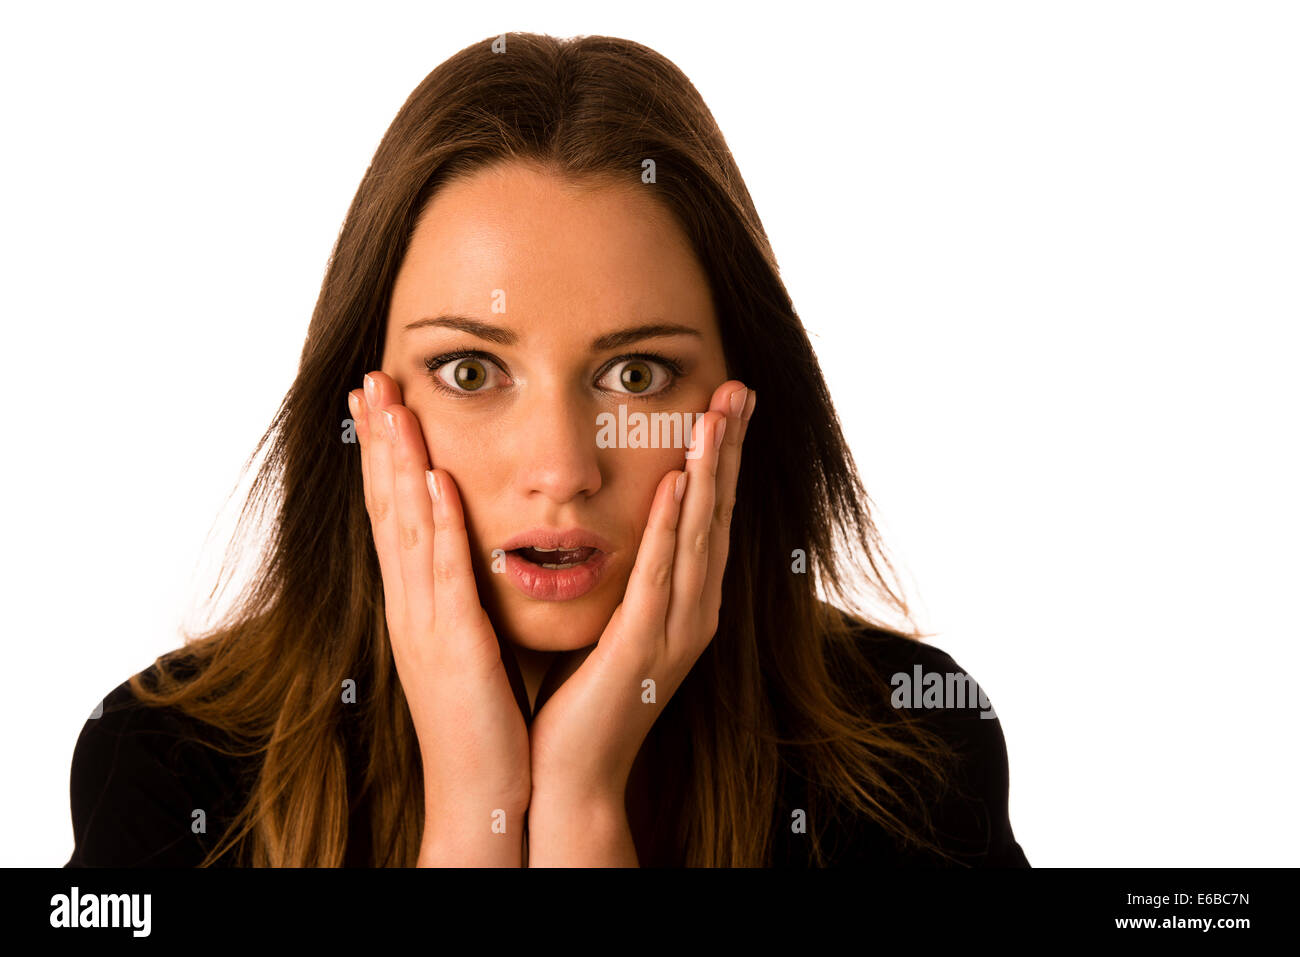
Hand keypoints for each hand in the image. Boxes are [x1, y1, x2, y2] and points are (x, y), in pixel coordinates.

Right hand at [351, 371, 531, 865]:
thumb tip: (470, 548)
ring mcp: (426, 623)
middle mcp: (410, 603)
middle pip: (387, 507)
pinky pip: (445, 576)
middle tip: (370, 381)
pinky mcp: (454, 646)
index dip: (384, 456)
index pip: (394, 514)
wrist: (480, 788)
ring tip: (391, 406)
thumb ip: (463, 594)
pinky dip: (440, 527)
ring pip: (408, 528)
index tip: (380, 403)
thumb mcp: (468, 642)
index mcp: (416, 602)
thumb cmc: (483, 716)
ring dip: (399, 464)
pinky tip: (438, 483)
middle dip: (378, 441)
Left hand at [525, 381, 755, 853]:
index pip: (708, 517)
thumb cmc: (582, 699)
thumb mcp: (611, 623)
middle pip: (716, 515)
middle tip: (739, 389)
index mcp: (685, 604)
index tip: (724, 404)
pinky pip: (661, 577)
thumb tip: (616, 525)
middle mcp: (693, 612)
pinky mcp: (642, 648)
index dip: (719, 459)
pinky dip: (673, 529)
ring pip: (698, 536)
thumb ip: (626, 578)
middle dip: (727, 450)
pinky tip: (680, 484)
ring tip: (717, 415)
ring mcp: (675, 631)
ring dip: (710, 472)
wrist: (572, 775)